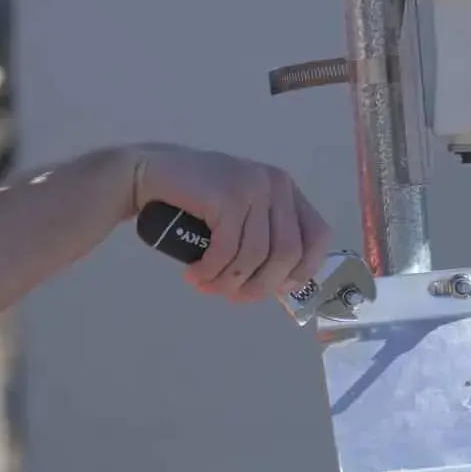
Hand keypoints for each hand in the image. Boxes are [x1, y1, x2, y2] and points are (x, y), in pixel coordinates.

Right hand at [126, 146, 331, 306]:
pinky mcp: (227, 196)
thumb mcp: (240, 215)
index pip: (318, 235)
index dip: (303, 270)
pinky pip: (227, 250)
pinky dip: (211, 271)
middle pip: (287, 253)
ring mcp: (252, 188)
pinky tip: (195, 274)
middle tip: (233, 297)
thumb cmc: (196, 200)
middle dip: (260, 286)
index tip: (276, 290)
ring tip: (207, 286)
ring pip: (255, 256)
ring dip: (229, 282)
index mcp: (286, 190)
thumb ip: (263, 238)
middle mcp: (276, 185)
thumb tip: (279, 286)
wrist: (151, 174)